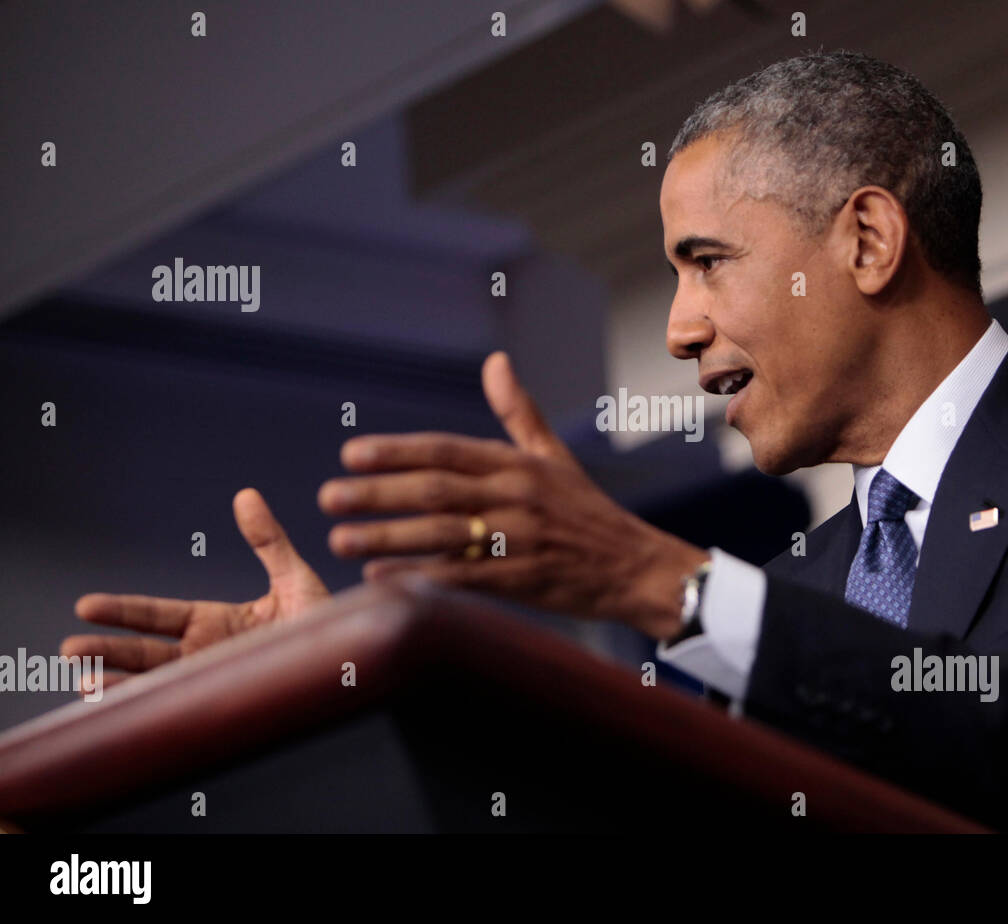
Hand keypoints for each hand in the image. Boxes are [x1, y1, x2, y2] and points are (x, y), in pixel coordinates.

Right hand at [62, 488, 329, 691]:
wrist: (354, 666)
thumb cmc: (328, 625)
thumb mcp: (295, 578)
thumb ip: (269, 541)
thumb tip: (245, 496)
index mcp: (218, 622)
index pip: (160, 617)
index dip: (124, 613)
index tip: (87, 606)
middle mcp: (209, 652)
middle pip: (146, 651)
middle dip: (108, 650)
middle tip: (71, 648)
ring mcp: (214, 679)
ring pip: (154, 682)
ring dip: (117, 680)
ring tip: (82, 679)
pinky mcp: (226, 702)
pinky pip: (179, 707)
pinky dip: (147, 707)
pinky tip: (117, 706)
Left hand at [320, 352, 708, 639]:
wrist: (633, 567)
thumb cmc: (586, 511)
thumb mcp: (553, 456)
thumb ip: (517, 411)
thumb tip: (495, 361)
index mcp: (517, 463)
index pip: (446, 451)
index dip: (397, 452)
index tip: (351, 454)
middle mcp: (515, 497)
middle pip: (434, 491)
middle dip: (377, 494)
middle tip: (329, 497)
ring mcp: (518, 539)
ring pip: (441, 534)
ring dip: (386, 537)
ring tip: (340, 539)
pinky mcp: (521, 580)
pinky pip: (461, 578)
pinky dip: (419, 578)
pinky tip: (380, 581)